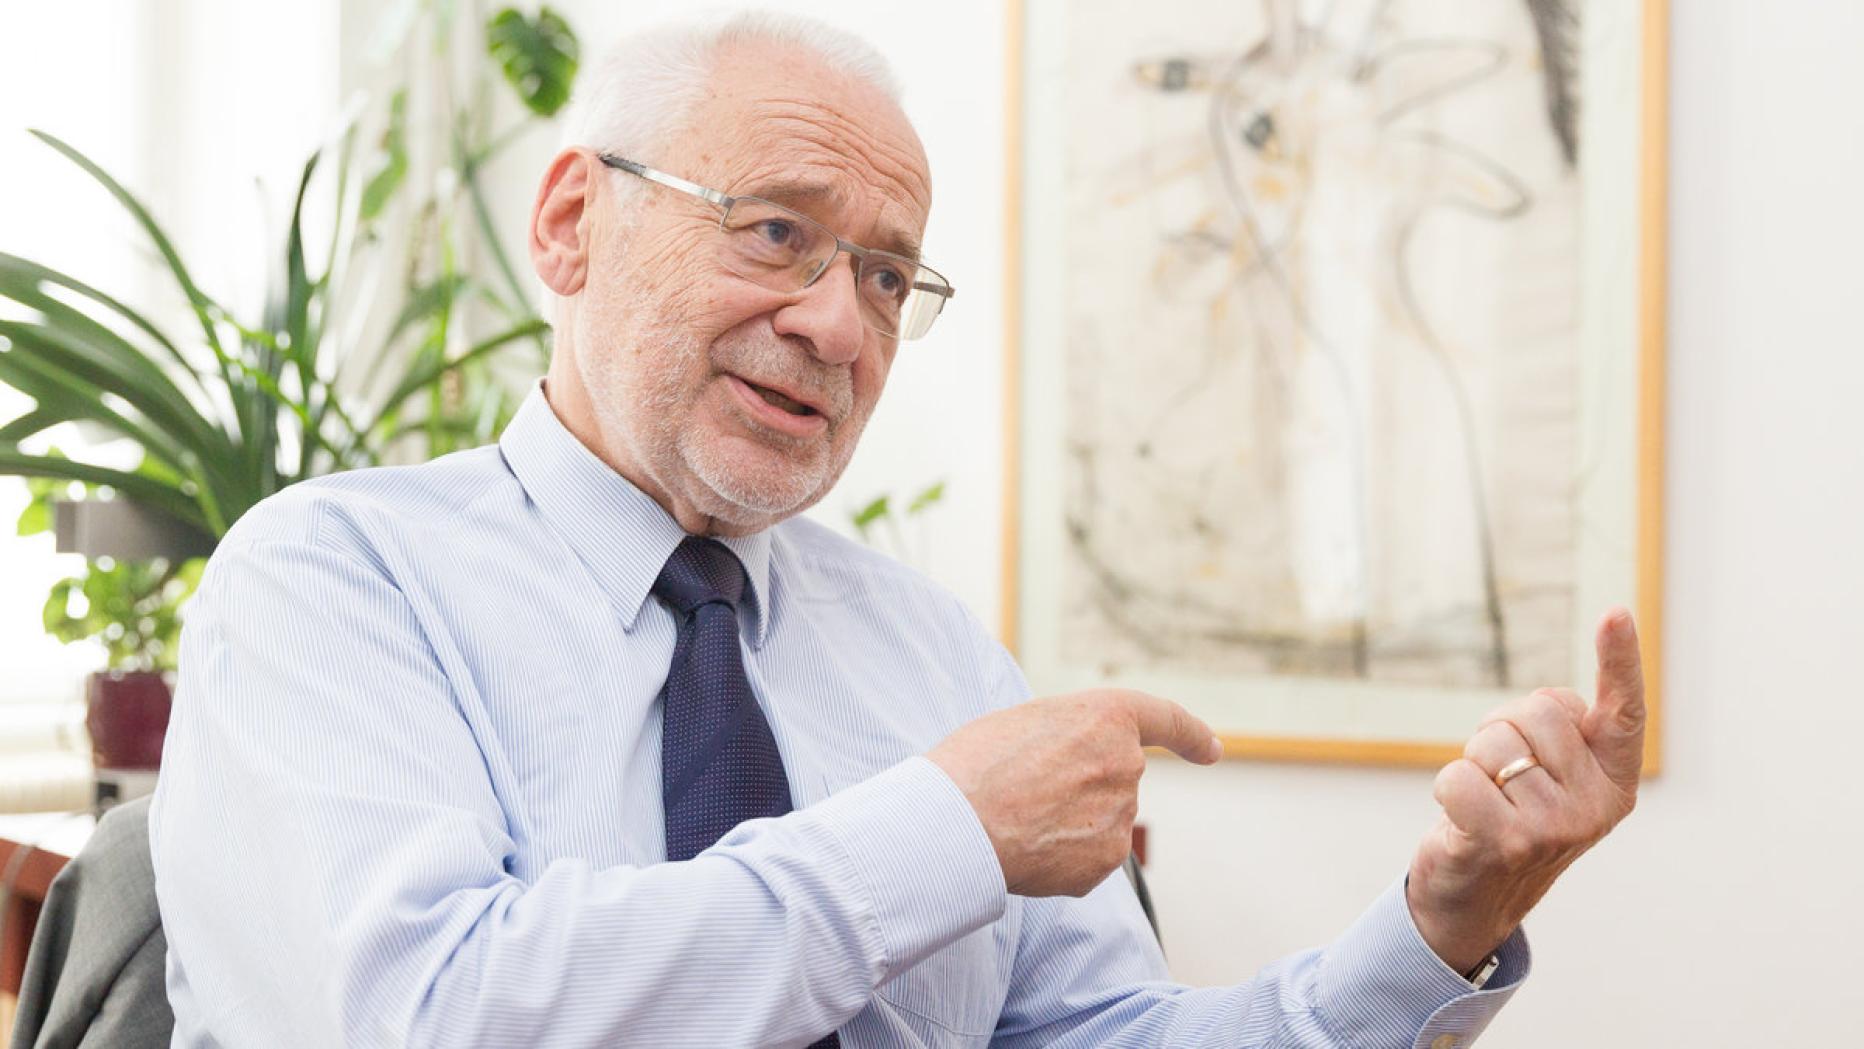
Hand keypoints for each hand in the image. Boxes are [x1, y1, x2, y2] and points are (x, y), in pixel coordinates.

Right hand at [928, 690, 1222, 896]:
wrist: (957, 823)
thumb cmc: (976, 764)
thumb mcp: (1027, 723)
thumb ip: (1070, 738)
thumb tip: (1078, 771)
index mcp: (1107, 717)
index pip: (1165, 719)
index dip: (1190, 734)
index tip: (1211, 749)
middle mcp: (1127, 764)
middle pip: (1115, 777)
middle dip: (1082, 786)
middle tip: (1025, 789)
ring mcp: (1120, 816)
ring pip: (1100, 820)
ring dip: (1068, 821)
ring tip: (1017, 818)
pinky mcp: (1104, 861)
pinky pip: (1088, 857)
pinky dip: (1060, 856)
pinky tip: (1026, 848)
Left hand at [1406, 607, 1645, 972]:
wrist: (1476, 896)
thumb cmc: (1510, 817)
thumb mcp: (1550, 778)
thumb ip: (1560, 736)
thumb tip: (1547, 705)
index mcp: (1614, 783)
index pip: (1623, 713)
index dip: (1619, 661)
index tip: (1616, 614)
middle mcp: (1595, 807)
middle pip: (1535, 713)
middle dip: (1502, 729)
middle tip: (1500, 776)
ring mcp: (1555, 828)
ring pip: (1492, 743)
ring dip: (1473, 762)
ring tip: (1485, 802)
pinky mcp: (1508, 842)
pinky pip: (1458, 775)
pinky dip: (1447, 788)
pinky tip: (1462, 820)